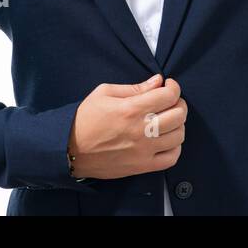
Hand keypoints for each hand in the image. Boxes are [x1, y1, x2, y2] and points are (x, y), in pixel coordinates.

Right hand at [67, 74, 187, 180]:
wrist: (69, 149)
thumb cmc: (84, 119)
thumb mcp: (104, 93)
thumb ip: (135, 88)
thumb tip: (157, 81)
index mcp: (132, 109)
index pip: (169, 95)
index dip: (173, 87)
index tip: (168, 86)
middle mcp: (141, 130)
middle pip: (179, 115)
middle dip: (179, 104)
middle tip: (170, 102)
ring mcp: (143, 150)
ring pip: (179, 136)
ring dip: (178, 125)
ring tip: (167, 120)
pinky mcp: (142, 166)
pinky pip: (171, 158)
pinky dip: (175, 147)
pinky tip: (166, 140)